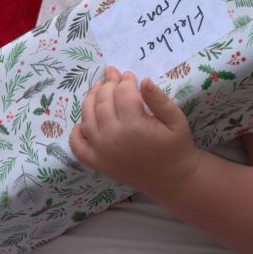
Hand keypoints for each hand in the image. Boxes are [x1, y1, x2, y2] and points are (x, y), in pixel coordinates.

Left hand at [69, 67, 197, 196]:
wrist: (172, 178)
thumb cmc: (176, 147)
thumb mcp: (176, 120)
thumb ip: (159, 99)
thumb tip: (143, 80)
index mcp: (134, 126)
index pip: (122, 93)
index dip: (125, 80)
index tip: (129, 74)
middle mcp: (112, 138)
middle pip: (102, 101)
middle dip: (107, 84)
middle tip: (112, 74)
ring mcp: (101, 152)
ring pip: (87, 117)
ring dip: (90, 99)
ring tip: (99, 88)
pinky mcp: (97, 163)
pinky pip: (77, 145)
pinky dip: (76, 130)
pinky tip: (85, 120)